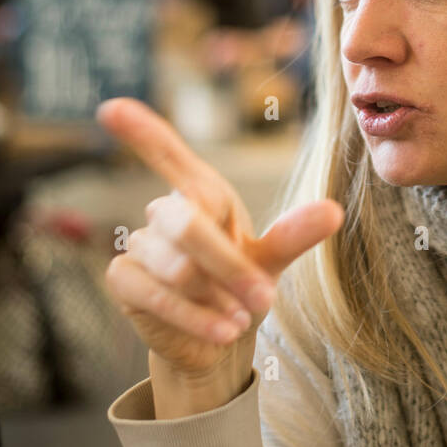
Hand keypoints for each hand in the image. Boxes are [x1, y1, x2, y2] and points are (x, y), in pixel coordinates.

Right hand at [96, 98, 342, 393]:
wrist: (220, 339)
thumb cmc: (242, 284)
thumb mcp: (273, 258)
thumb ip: (294, 233)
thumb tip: (334, 210)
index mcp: (201, 192)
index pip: (168, 154)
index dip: (143, 131)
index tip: (112, 107)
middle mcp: (165, 211)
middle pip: (188, 222)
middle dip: (229, 266)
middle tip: (265, 298)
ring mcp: (140, 244)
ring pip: (176, 266)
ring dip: (217, 297)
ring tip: (241, 318)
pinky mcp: (123, 280)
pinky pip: (156, 295)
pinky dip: (195, 318)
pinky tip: (221, 332)